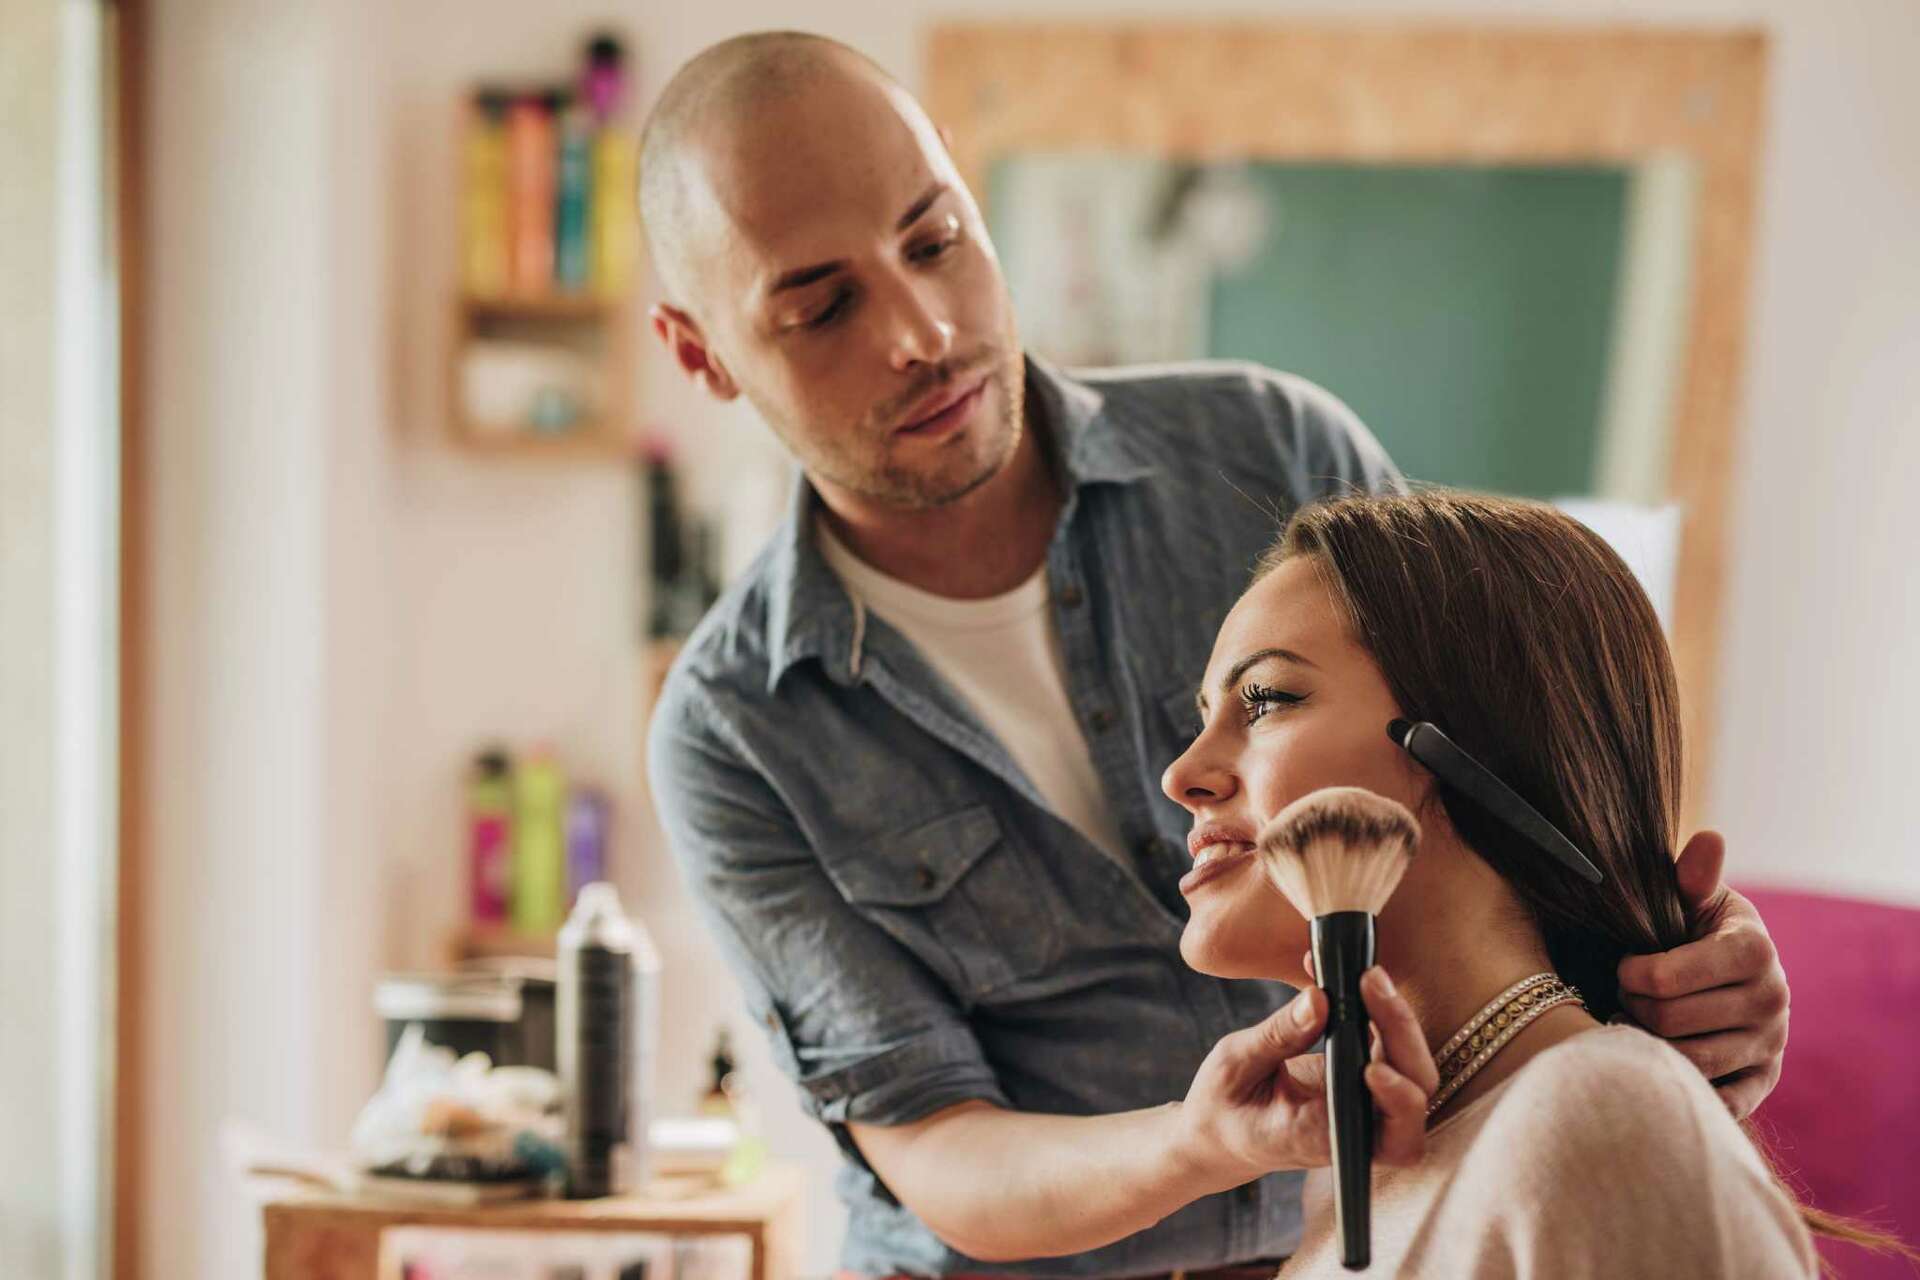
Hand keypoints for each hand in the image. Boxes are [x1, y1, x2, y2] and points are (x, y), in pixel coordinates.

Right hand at [1171, 968, 1437, 1194]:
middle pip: (1414, 1098)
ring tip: (1367, 978)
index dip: (1394, 1098)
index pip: (1379, 1129)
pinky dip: (1386, 1019)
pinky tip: (1360, 984)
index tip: (1372, 1063)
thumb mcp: (1235, 1066)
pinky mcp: (1364, 1088)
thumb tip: (1320, 998)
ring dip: (1400, 1025)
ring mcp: (1364, 1111)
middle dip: (1403, 1038)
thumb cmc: (1222, 1108)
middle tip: (1371, 981)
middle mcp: (1352, 1131)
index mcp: (1316, 1138)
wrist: (1222, 1134)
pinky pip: (1395, 1058)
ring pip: (1414, 1077)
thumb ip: (1279, 1036)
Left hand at [1617, 831, 1790, 1118]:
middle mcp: (1772, 1000)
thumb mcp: (1693, 897)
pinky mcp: (1765, 1079)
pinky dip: (1685, 1086)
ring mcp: (1771, 1044)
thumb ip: (1692, 876)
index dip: (1632, 974)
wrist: (1731, 968)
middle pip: (1669, 1022)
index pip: (1668, 976)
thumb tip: (1709, 840)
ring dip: (1648, 1044)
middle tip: (1621, 995)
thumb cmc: (1694, 925)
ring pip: (1688, 1062)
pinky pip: (1721, 1100)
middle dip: (1632, 1007)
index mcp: (1754, 950)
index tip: (1624, 964)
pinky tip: (1661, 1062)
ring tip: (1633, 1022)